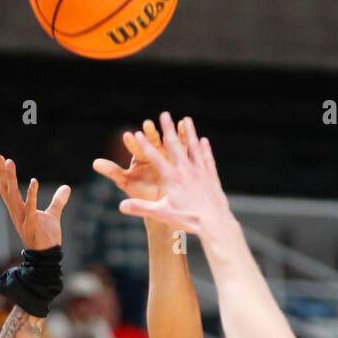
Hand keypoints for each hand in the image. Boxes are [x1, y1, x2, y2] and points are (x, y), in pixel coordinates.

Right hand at [0, 155, 70, 250]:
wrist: (48, 257)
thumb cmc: (47, 237)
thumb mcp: (53, 215)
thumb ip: (58, 201)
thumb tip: (67, 188)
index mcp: (19, 210)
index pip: (7, 189)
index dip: (2, 174)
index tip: (0, 158)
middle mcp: (17, 213)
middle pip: (5, 190)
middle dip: (1, 173)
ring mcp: (23, 220)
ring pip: (13, 196)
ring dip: (11, 178)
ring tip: (9, 162)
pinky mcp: (32, 226)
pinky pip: (30, 208)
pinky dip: (32, 194)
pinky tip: (33, 181)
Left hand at [93, 118, 185, 211]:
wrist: (159, 204)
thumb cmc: (141, 193)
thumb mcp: (126, 182)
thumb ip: (112, 171)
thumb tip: (94, 163)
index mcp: (140, 159)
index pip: (135, 149)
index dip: (132, 143)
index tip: (127, 136)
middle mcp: (153, 154)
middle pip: (151, 142)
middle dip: (150, 134)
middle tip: (147, 124)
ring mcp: (167, 156)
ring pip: (166, 142)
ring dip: (168, 132)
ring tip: (169, 119)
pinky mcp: (178, 159)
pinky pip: (181, 147)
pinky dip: (182, 136)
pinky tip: (183, 125)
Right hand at [114, 111, 232, 237]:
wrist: (215, 223)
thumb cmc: (188, 219)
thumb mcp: (163, 214)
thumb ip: (142, 208)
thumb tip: (121, 206)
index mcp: (173, 178)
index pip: (155, 158)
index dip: (145, 145)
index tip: (136, 133)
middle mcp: (187, 170)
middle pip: (175, 146)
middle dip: (168, 129)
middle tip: (164, 114)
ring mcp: (200, 171)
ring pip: (193, 147)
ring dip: (189, 132)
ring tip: (186, 119)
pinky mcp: (211, 176)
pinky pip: (207, 158)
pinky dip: (204, 148)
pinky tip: (203, 140)